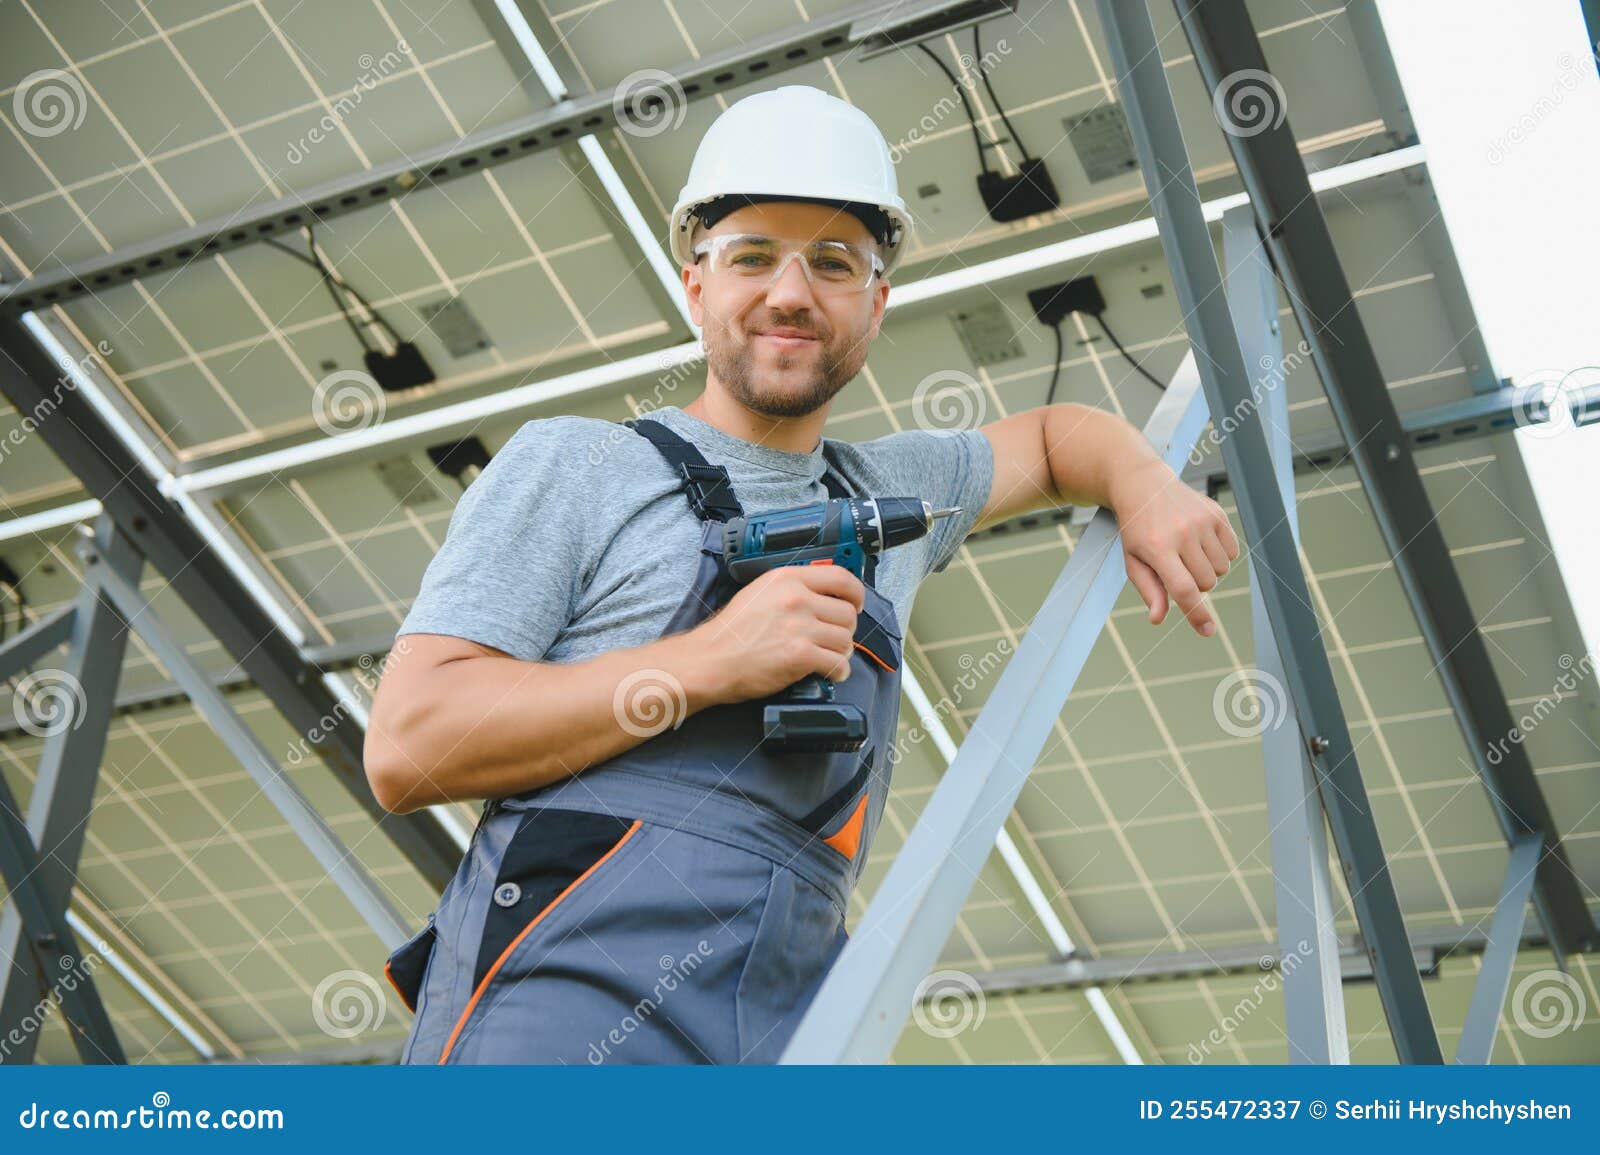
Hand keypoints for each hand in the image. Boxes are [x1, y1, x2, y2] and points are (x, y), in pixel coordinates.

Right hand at [689, 563, 863, 702]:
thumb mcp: (760, 593)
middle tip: (832, 639)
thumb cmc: (731, 632)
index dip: (856, 594)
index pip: (841, 578)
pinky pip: (838, 664)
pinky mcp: (801, 655)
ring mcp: (800, 627)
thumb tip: (824, 596)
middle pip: (847, 613)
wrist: (711, 660)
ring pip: (845, 640)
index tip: (855, 605)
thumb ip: (792, 589)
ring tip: (825, 657)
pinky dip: (837, 672)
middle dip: (845, 630)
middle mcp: (797, 598)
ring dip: (840, 652)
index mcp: (788, 579)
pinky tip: (826, 673)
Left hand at [1110, 459, 1239, 636]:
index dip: (1197, 614)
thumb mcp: (1133, 561)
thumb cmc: (1137, 530)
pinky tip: (1201, 541)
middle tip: (1177, 566)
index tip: (1207, 631)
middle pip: (1206, 583)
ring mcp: (1202, 521)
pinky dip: (1221, 555)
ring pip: (1221, 570)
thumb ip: (1149, 591)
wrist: (1144, 486)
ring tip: (1187, 552)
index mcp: (1158, 548)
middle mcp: (1182, 533)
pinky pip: (1233, 552)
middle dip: (1195, 584)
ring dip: (1207, 570)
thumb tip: (1158, 619)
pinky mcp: (1217, 514)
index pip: (1183, 589)